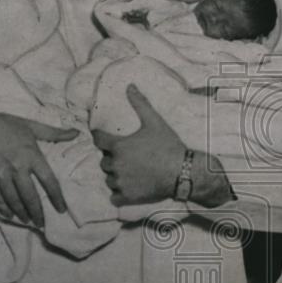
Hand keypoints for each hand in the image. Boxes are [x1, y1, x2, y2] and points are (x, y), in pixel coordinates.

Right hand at [0, 104, 77, 226]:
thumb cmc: (4, 124)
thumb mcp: (31, 126)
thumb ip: (54, 133)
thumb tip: (76, 132)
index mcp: (32, 155)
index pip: (49, 181)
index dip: (57, 197)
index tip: (61, 209)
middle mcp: (18, 168)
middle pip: (31, 196)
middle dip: (37, 212)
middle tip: (42, 224)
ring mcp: (2, 175)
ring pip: (15, 201)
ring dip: (22, 213)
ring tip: (28, 221)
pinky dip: (4, 209)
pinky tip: (10, 215)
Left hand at [92, 85, 185, 205]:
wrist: (183, 172)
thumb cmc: (168, 146)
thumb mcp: (155, 122)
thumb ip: (140, 104)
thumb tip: (130, 86)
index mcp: (118, 146)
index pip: (98, 139)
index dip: (101, 137)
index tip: (105, 137)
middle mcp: (115, 165)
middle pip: (104, 160)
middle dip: (112, 157)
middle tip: (127, 156)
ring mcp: (121, 182)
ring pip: (108, 178)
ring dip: (115, 175)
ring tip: (129, 171)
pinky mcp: (127, 196)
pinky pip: (114, 195)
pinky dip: (119, 192)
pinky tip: (129, 186)